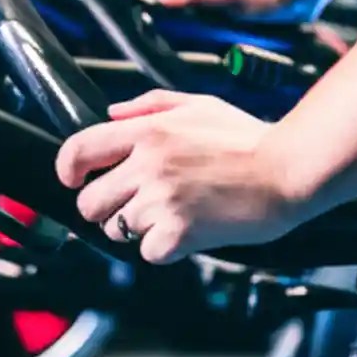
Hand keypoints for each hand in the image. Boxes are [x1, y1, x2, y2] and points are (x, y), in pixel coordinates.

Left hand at [55, 91, 299, 263]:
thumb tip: (113, 112)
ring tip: (172, 215)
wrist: (287, 170)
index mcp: (148, 131)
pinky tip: (188, 231)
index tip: (74, 180)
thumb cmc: (249, 138)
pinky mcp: (177, 233)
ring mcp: (160, 200)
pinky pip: (146, 252)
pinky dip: (164, 248)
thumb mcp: (200, 104)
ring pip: (117, 229)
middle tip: (135, 206)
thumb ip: (151, 104)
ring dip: (138, 229)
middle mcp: (147, 164)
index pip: (79, 150)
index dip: (68, 169)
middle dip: (108, 208)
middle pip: (89, 202)